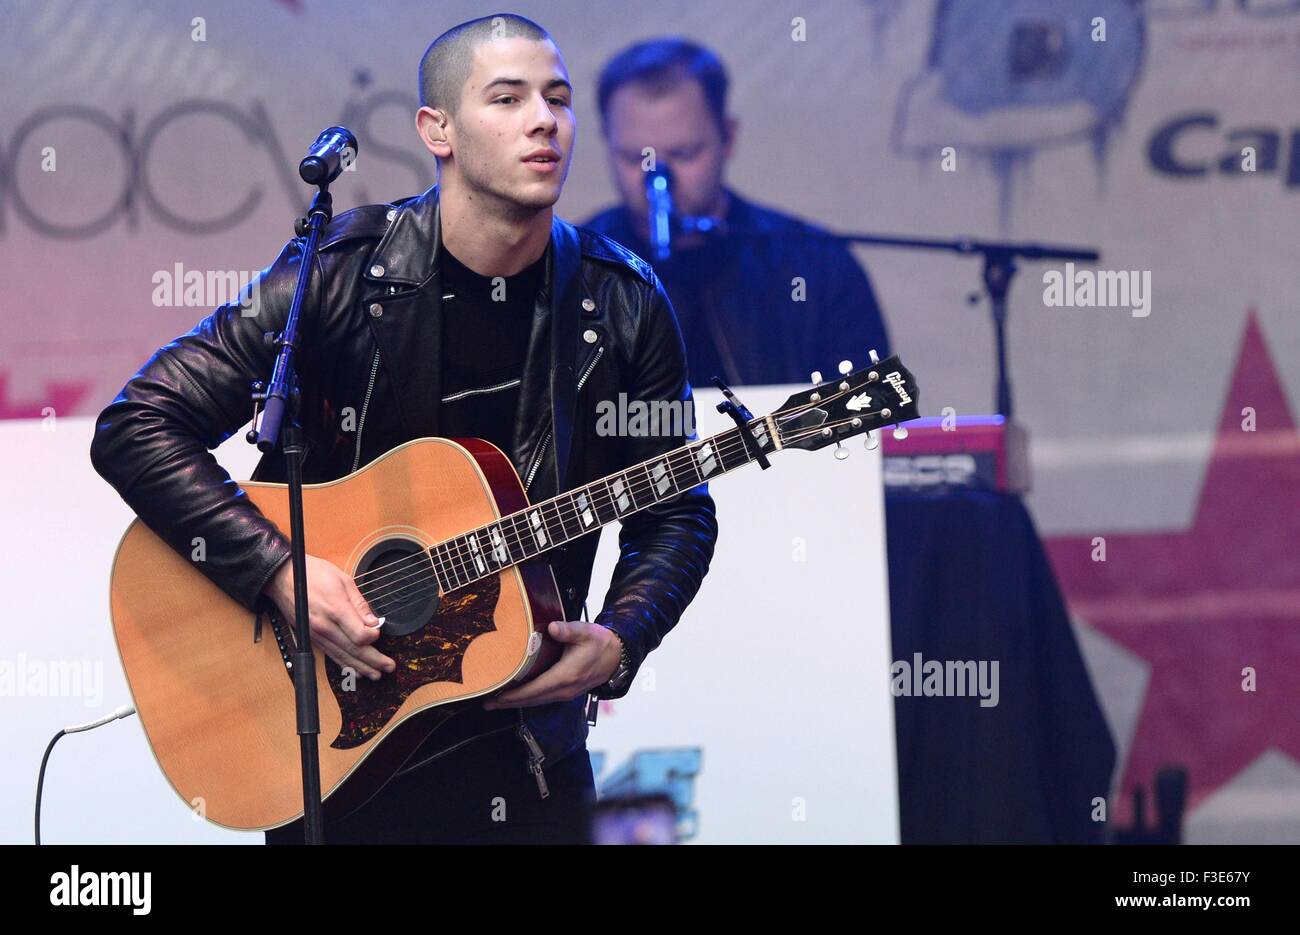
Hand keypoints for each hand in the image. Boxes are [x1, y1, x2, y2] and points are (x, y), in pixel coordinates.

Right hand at [264, 554, 395, 680]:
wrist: (283, 578)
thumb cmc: (312, 574)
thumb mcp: (342, 580)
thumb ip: (359, 604)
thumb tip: (373, 622)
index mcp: (335, 609)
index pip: (359, 635)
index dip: (373, 637)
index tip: (379, 633)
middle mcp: (325, 626)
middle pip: (353, 650)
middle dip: (374, 661)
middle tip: (389, 667)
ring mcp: (317, 634)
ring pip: (342, 657)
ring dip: (361, 667)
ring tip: (376, 674)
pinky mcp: (312, 638)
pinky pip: (330, 655)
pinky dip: (344, 665)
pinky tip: (355, 670)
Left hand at [483, 621, 622, 708]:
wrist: (616, 656)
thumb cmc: (599, 643)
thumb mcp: (585, 632)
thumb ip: (568, 630)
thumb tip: (552, 627)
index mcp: (565, 676)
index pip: (534, 690)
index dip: (514, 695)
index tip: (496, 697)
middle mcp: (564, 689)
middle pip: (531, 700)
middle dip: (509, 703)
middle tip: (487, 703)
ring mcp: (565, 693)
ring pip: (536, 702)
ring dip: (516, 703)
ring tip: (496, 702)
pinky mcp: (566, 692)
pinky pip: (543, 699)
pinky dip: (528, 699)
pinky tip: (517, 696)